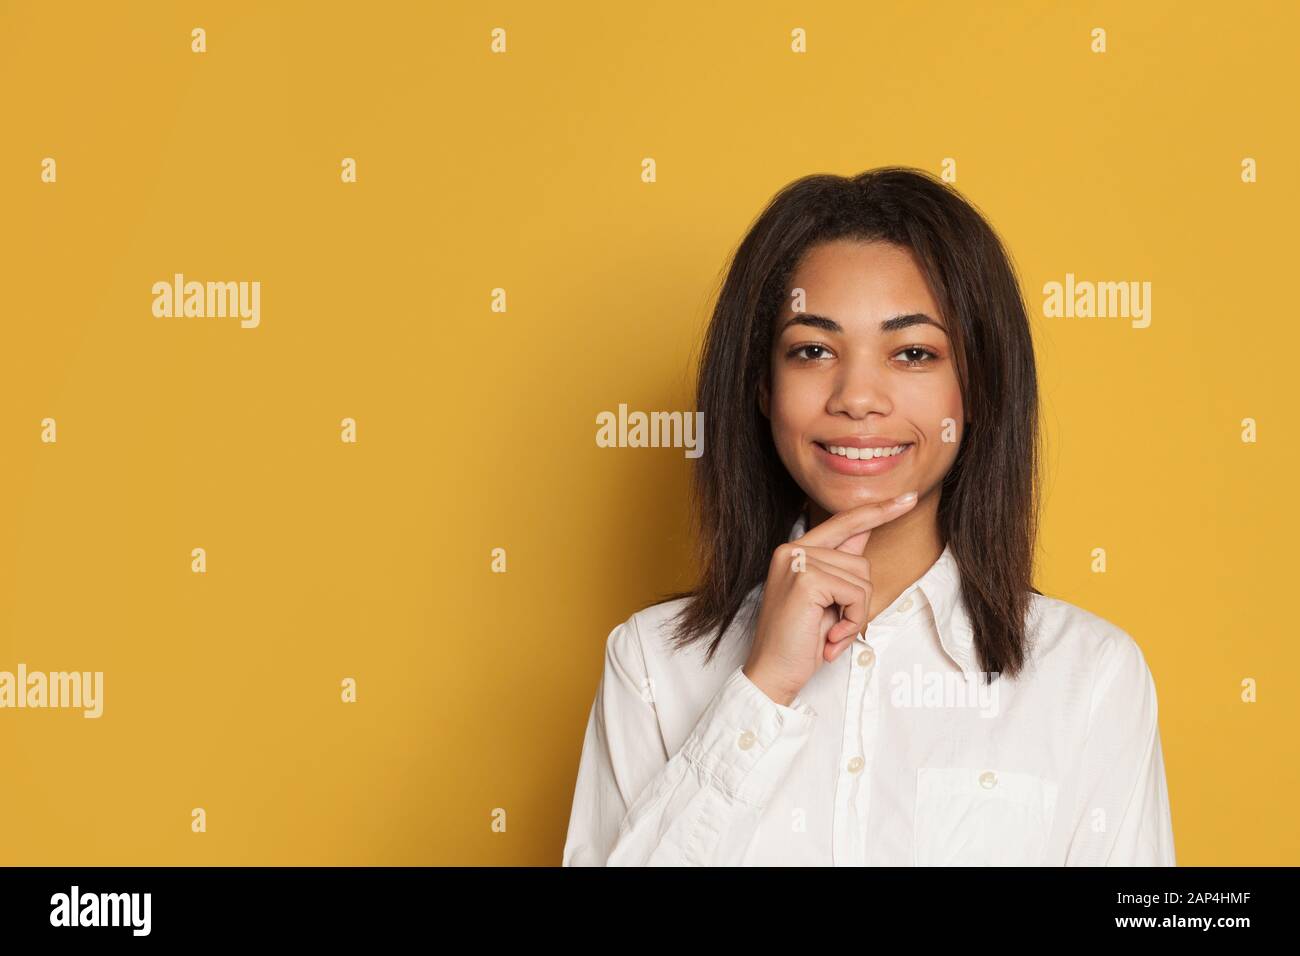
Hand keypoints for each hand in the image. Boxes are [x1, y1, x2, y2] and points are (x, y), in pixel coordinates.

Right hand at [742, 491, 918, 705]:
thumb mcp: (826, 599)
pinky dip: (852, 620)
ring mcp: (797, 561)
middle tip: (834, 627)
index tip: (909, 498)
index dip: (878, 511)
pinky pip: (856, 593)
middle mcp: (792, 549)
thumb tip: (866, 531)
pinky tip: (830, 636)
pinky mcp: (806, 579)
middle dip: (858, 600)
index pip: (844, 522)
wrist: (772, 673)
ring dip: (855, 613)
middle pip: (859, 560)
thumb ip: (840, 567)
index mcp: (794, 551)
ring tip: (830, 633)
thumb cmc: (798, 642)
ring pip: (861, 578)